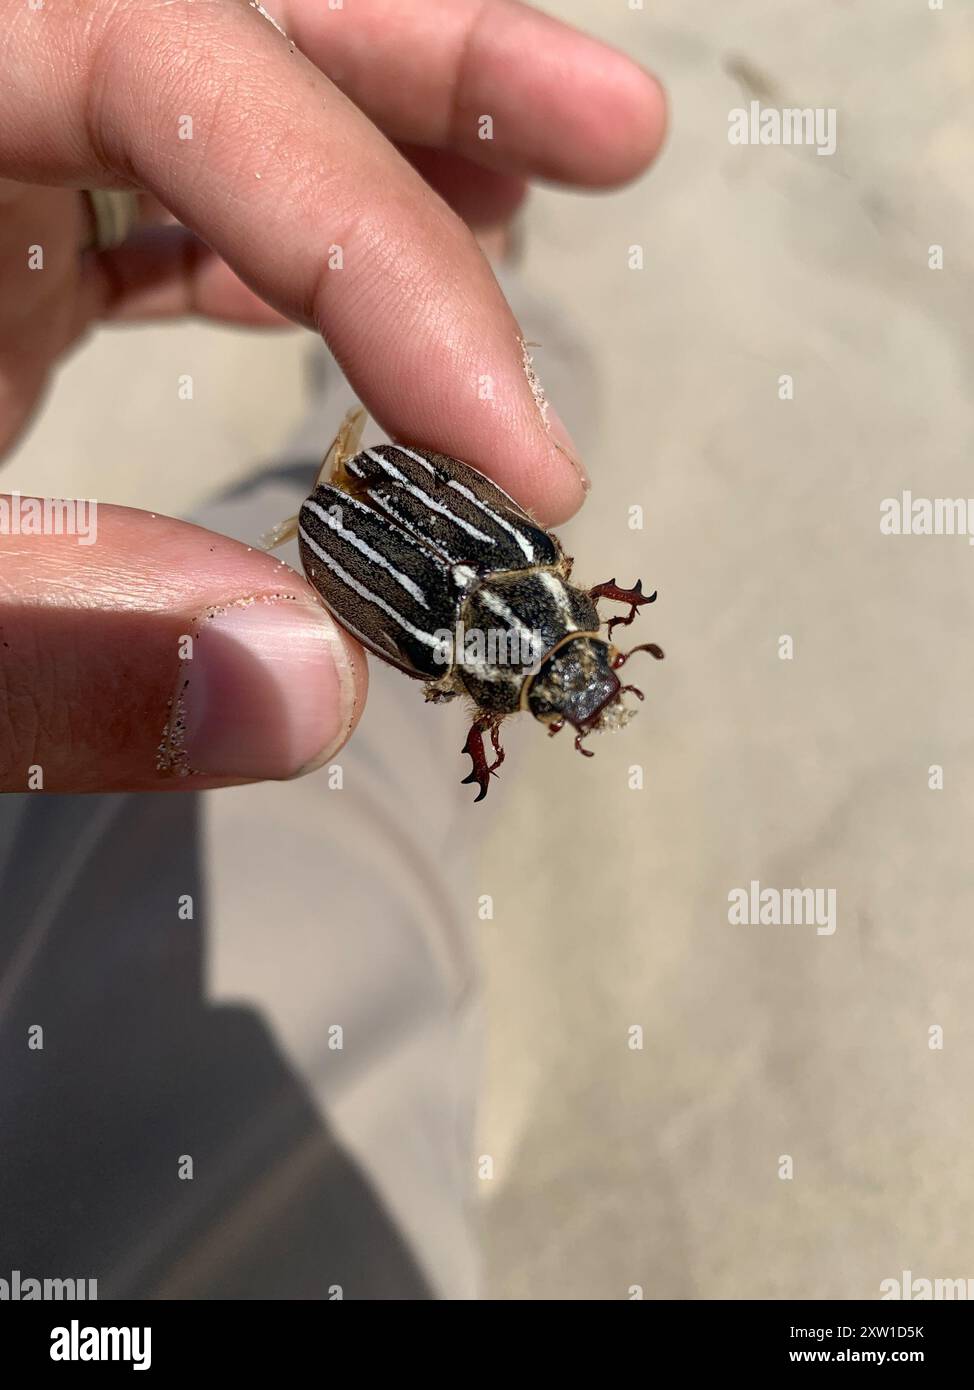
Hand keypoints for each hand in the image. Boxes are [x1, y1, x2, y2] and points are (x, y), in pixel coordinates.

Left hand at [0, 0, 664, 792]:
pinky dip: (290, 262)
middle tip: (611, 132)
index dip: (376, 247)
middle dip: (424, 74)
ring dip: (385, 144)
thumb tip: (315, 687)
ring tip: (535, 196)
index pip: (169, 71)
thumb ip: (66, 652)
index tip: (515, 453)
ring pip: (213, 95)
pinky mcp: (7, 256)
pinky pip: (166, 212)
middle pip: (215, 23)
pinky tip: (381, 334)